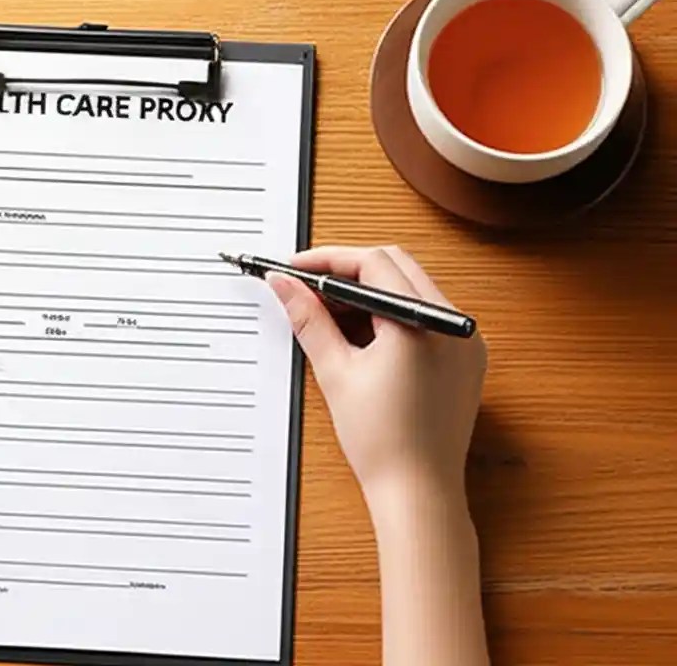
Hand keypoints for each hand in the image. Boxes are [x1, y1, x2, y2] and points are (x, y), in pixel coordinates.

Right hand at [267, 246, 486, 503]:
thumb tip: (284, 285)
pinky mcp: (466, 357)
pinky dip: (394, 314)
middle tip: (308, 287)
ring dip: (371, 291)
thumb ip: (309, 320)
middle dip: (349, 271)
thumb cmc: (382, 442)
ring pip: (413, 288)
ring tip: (329, 314)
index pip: (373, 263)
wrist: (418, 491)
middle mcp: (453, 324)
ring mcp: (465, 340)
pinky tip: (362, 334)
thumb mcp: (336, 372)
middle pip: (396, 266)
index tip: (296, 269)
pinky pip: (428, 315)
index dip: (328, 260)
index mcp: (422, 323)